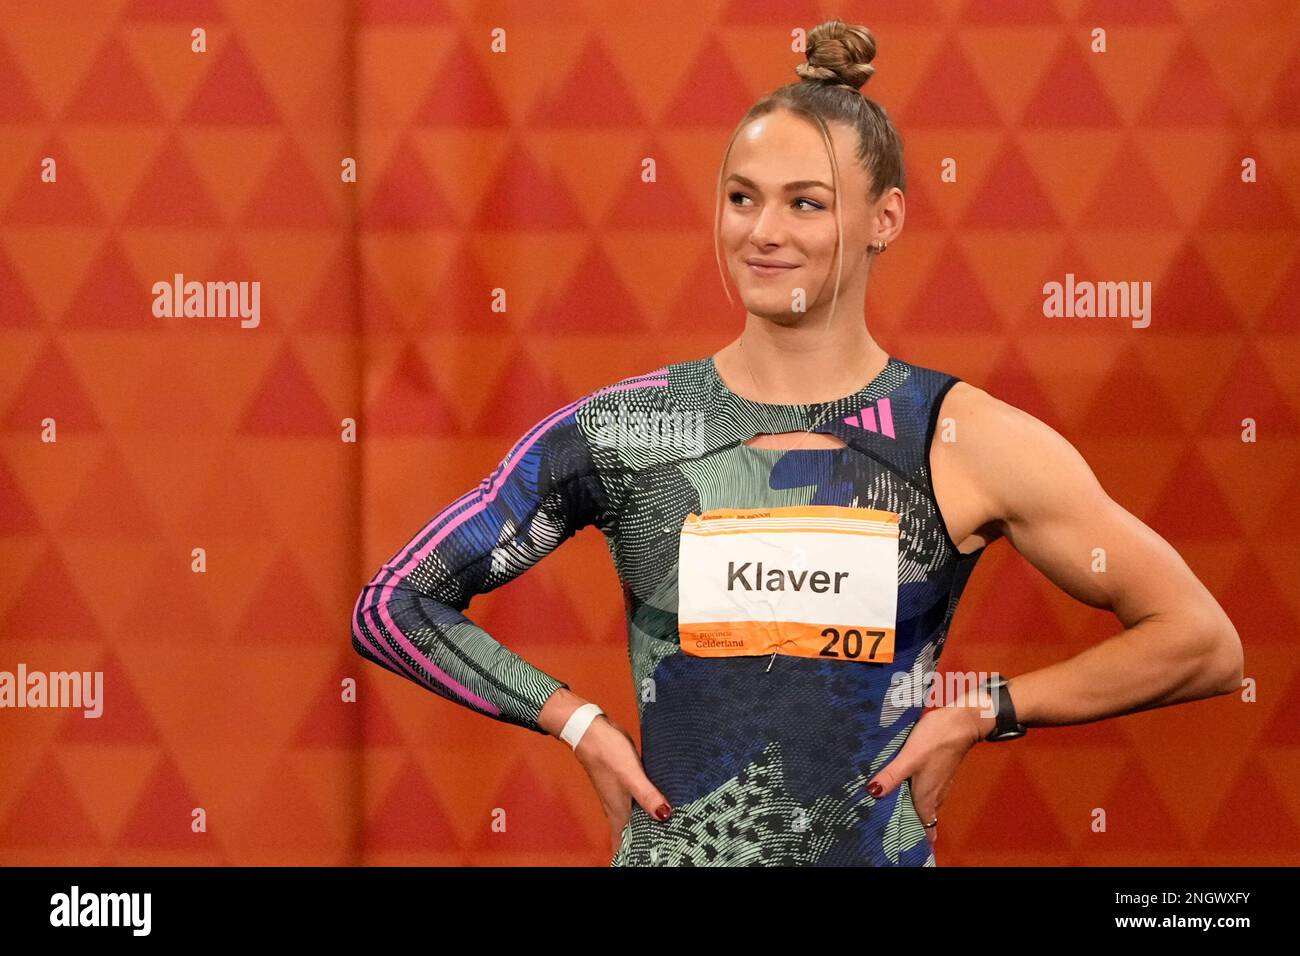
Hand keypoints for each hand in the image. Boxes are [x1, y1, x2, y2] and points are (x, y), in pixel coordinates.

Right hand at [572, 715, 673, 856]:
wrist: (591, 730)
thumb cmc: (607, 753)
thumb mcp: (631, 776)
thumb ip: (648, 796)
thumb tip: (665, 816)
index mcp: (619, 811)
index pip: (623, 843)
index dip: (632, 854)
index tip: (645, 862)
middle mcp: (619, 806)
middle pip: (631, 833)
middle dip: (644, 843)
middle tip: (663, 850)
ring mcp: (622, 794)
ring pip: (635, 817)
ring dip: (647, 825)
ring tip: (667, 833)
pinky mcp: (626, 781)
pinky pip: (639, 801)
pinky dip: (648, 806)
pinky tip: (661, 803)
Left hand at [864, 702, 987, 845]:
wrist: (961, 720)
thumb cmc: (935, 740)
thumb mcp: (908, 758)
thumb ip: (891, 776)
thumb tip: (872, 793)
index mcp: (927, 796)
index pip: (924, 826)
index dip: (916, 835)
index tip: (903, 839)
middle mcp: (935, 793)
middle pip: (923, 816)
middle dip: (910, 822)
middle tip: (891, 824)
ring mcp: (940, 782)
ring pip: (925, 802)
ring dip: (913, 806)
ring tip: (894, 807)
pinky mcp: (940, 770)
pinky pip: (928, 789)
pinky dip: (917, 792)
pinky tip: (905, 785)